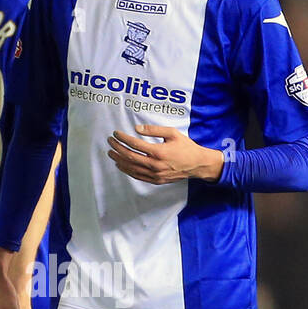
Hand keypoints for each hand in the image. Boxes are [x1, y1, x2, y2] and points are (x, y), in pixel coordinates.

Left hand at [106, 125, 223, 184]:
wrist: (197, 164)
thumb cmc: (186, 147)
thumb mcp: (172, 133)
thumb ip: (154, 130)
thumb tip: (137, 128)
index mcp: (158, 152)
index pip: (135, 144)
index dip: (123, 138)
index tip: (116, 133)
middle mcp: (155, 165)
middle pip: (130, 156)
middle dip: (117, 148)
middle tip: (110, 142)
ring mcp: (155, 174)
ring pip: (131, 168)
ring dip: (119, 160)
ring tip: (111, 153)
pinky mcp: (156, 180)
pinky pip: (138, 176)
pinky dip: (127, 170)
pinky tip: (121, 164)